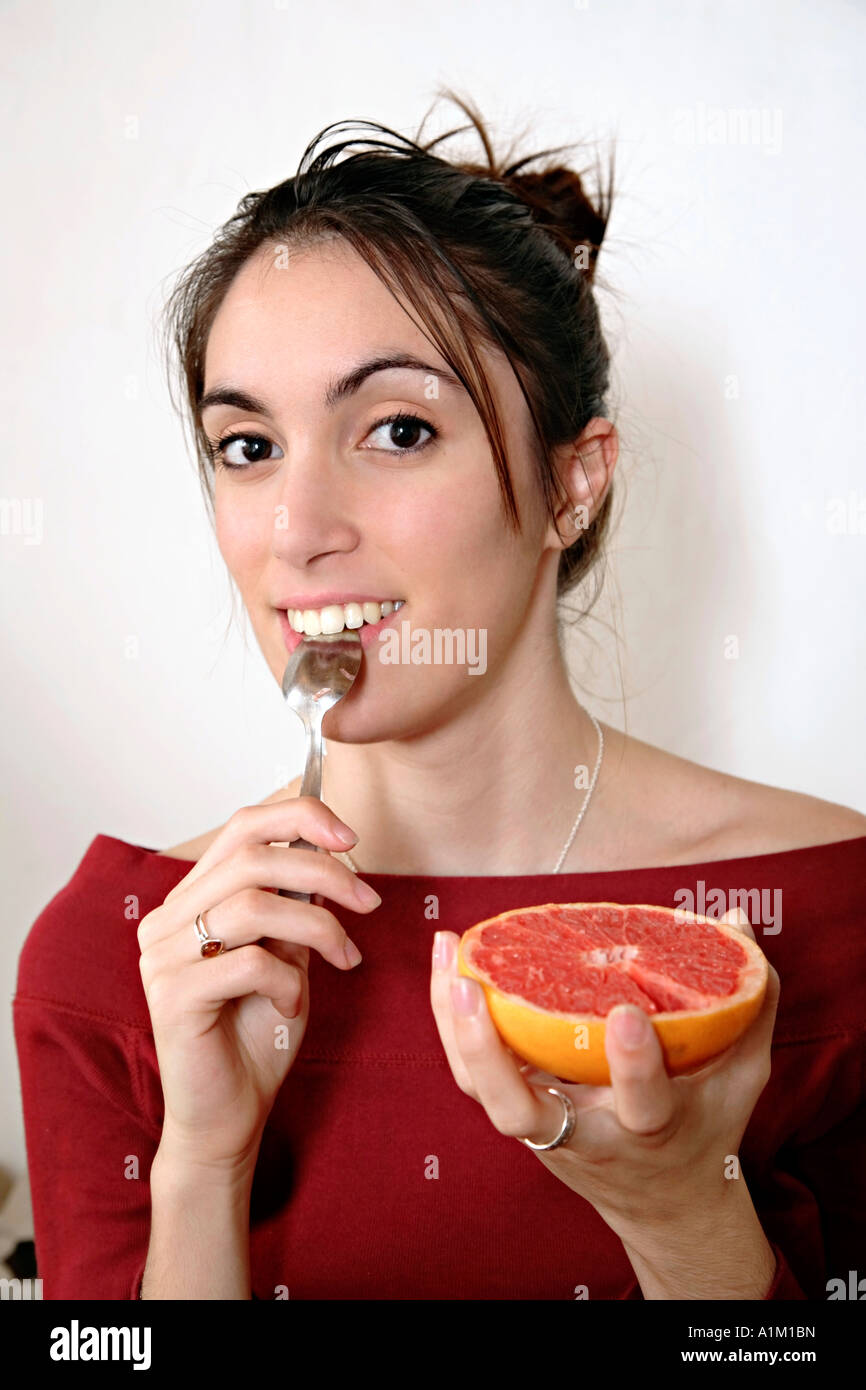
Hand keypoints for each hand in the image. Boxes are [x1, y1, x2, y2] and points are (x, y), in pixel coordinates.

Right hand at [138, 796, 379, 1172]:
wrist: (228, 1115)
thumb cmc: (259, 1033)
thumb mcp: (288, 955)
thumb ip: (295, 907)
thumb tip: (331, 854)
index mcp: (192, 898)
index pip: (242, 828)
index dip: (299, 819)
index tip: (350, 838)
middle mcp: (167, 920)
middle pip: (251, 858)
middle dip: (324, 873)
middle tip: (370, 901)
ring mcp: (163, 957)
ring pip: (252, 905)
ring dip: (317, 928)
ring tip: (345, 958)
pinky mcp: (171, 996)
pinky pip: (247, 963)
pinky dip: (288, 980)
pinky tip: (294, 1006)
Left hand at [430, 908, 779, 1235]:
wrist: (665, 1206)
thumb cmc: (706, 1129)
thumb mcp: (742, 1077)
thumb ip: (747, 1002)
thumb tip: (738, 920)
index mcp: (651, 1130)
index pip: (641, 1104)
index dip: (633, 1065)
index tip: (626, 1014)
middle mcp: (586, 1133)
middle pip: (519, 1111)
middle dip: (487, 1052)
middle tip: (471, 987)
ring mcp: (545, 1128)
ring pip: (482, 1090)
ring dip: (454, 1024)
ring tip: (448, 950)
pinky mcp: (521, 1114)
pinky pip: (475, 1073)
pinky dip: (454, 1022)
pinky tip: (449, 964)